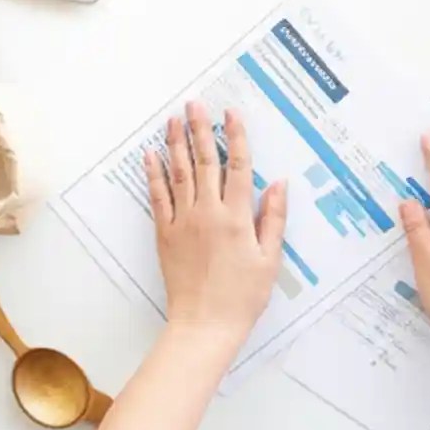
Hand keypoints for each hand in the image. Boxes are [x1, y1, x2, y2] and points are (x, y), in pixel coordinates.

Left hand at [144, 102, 286, 343]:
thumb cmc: (243, 296)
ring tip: (174, 120)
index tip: (231, 114)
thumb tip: (278, 183)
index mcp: (237, 217)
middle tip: (195, 104)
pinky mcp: (165, 234)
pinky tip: (150, 156)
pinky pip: (158, 197)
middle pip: (204, 162)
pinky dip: (153, 174)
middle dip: (200, 130)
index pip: (238, 167)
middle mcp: (208, 213)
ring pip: (179, 173)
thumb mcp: (270, 259)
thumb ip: (274, 218)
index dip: (236, 137)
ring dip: (176, 143)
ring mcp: (183, 222)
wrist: (205, 325)